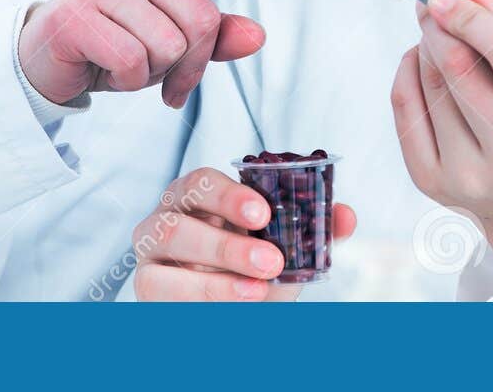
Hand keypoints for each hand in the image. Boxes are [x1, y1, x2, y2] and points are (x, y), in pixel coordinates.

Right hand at [18, 0, 300, 107]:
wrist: (45, 59)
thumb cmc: (114, 42)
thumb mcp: (171, 40)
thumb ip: (215, 36)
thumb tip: (258, 35)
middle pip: (201, 20)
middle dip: (190, 64)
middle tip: (166, 79)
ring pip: (169, 45)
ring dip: (156, 74)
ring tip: (128, 65)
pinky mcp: (79, 13)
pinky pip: (135, 62)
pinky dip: (129, 82)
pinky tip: (106, 69)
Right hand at [132, 168, 356, 300]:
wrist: (227, 311)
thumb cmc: (248, 269)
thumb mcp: (283, 251)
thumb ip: (313, 232)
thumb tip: (346, 216)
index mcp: (197, 196)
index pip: (201, 182)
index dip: (229, 195)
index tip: (264, 213)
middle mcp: (167, 216)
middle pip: (179, 221)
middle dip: (227, 244)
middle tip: (271, 261)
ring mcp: (150, 252)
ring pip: (169, 255)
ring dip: (214, 276)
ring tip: (257, 290)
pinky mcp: (147, 285)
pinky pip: (160, 289)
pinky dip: (198, 298)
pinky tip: (234, 304)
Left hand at [391, 0, 492, 273]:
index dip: (470, 16)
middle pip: (459, 68)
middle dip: (439, 25)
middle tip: (433, 3)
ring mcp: (468, 175)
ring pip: (429, 84)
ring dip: (425, 46)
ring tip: (438, 35)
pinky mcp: (432, 181)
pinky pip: (405, 109)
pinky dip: (407, 72)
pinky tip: (420, 61)